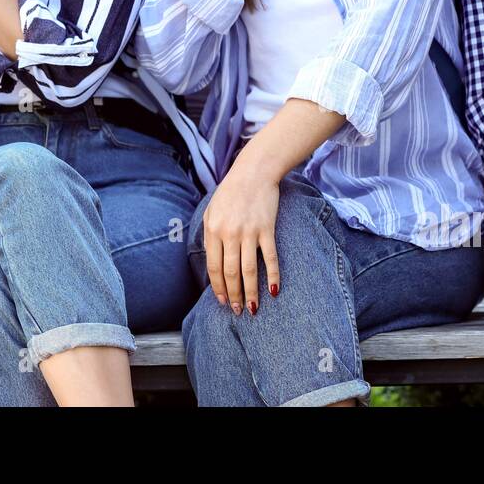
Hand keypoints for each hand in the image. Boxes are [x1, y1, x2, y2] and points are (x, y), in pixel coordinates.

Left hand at [201, 142, 283, 315]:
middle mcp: (229, 234)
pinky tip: (274, 291)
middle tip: (236, 311)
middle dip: (233, 295)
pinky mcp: (267, 229)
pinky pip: (270, 258)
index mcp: (213, 230)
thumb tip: (210, 261)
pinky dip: (273, 276)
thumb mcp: (211, 210)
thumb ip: (209, 234)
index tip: (221, 301)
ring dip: (250, 292)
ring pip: (249, 270)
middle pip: (231, 273)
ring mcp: (249, 232)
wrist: (254, 172)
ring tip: (252, 308)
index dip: (217, 287)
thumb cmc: (230, 192)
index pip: (213, 267)